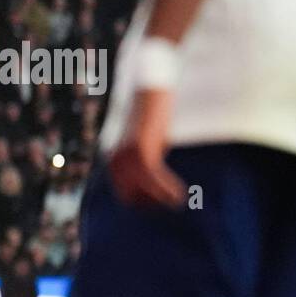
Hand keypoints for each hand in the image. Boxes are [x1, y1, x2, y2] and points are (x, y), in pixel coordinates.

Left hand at [109, 88, 185, 207]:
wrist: (150, 92)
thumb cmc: (153, 117)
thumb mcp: (148, 144)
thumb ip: (147, 161)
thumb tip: (157, 180)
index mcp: (114, 162)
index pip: (125, 196)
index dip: (145, 204)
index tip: (163, 204)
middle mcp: (116, 162)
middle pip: (131, 198)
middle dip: (152, 204)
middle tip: (172, 204)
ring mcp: (126, 157)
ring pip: (143, 192)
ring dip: (162, 200)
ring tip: (178, 202)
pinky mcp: (140, 150)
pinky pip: (153, 179)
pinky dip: (167, 189)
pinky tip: (180, 194)